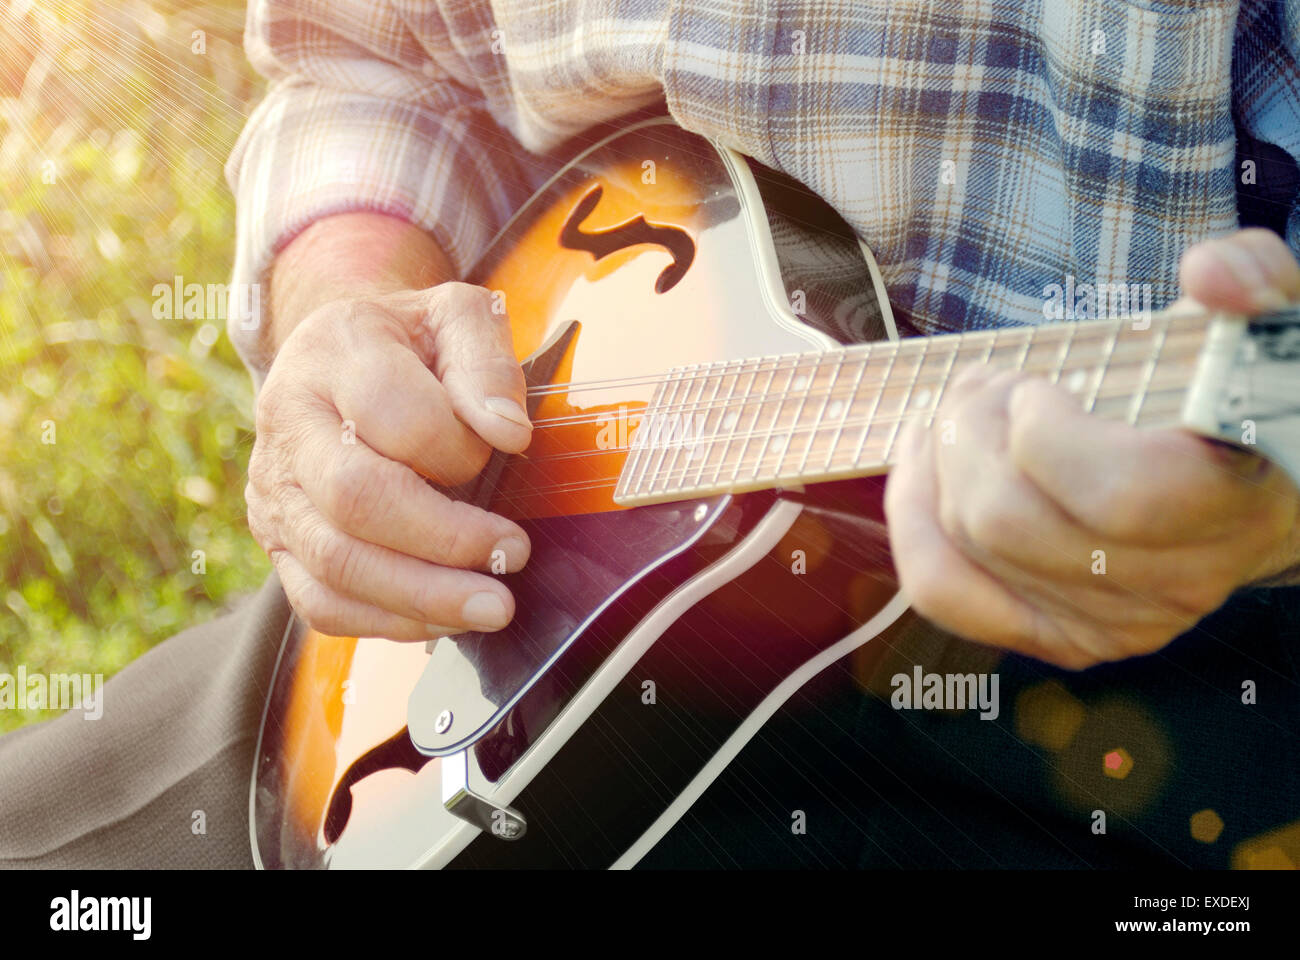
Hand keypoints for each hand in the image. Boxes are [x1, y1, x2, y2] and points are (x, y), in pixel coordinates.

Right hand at [246, 283, 533, 640]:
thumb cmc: (411, 342)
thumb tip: (506, 431)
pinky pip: (320, 602)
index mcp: (334, 351)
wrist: (341, 355)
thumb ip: (486, 361)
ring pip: (335, 563)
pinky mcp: (278, 540)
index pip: (395, 413)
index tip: (510, 450)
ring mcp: (274, 487)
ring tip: (491, 607)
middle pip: (355, 497)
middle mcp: (289, 420)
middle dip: (444, 539)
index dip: (458, 446)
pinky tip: (443, 620)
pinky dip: (386, 622)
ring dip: (422, 596)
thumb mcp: (457, 317)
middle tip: (512, 556)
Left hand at [885, 229, 1299, 668]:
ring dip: (938, 463)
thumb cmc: (1250, 403)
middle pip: (1009, 521)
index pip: (1116, 495)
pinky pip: (948, 594)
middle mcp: (1172, 582)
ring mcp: (1115, 623)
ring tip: (962, 412)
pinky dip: (913, 523)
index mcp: (1231, 504)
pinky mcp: (1064, 638)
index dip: (1043, 431)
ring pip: (969, 549)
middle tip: (985, 385)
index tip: (1039, 386)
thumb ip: (1257, 282)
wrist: (1271, 495)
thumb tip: (1211, 274)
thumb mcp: (1271, 332)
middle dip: (967, 432)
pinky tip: (921, 462)